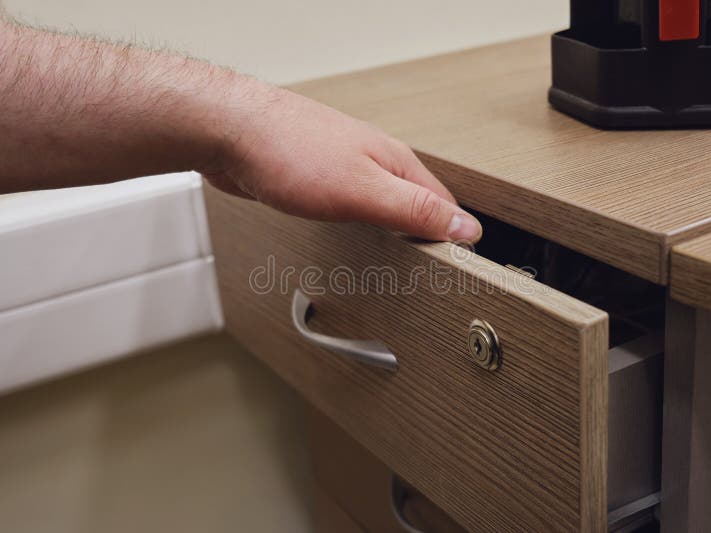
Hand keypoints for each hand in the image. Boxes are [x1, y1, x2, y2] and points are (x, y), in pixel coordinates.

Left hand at [205, 84, 482, 243]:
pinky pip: (353, 203)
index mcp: (395, 163)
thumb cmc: (289, 151)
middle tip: (431, 268)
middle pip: (416, 203)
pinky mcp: (319, 176)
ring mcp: (347, 166)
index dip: (454, 236)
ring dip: (394, 228)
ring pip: (383, 202)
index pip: (444, 205)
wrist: (230, 130)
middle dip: (426, 234)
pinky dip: (360, 222)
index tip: (459, 266)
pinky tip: (353, 232)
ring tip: (402, 255)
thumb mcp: (363, 190)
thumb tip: (464, 225)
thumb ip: (415, 209)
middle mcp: (375, 162)